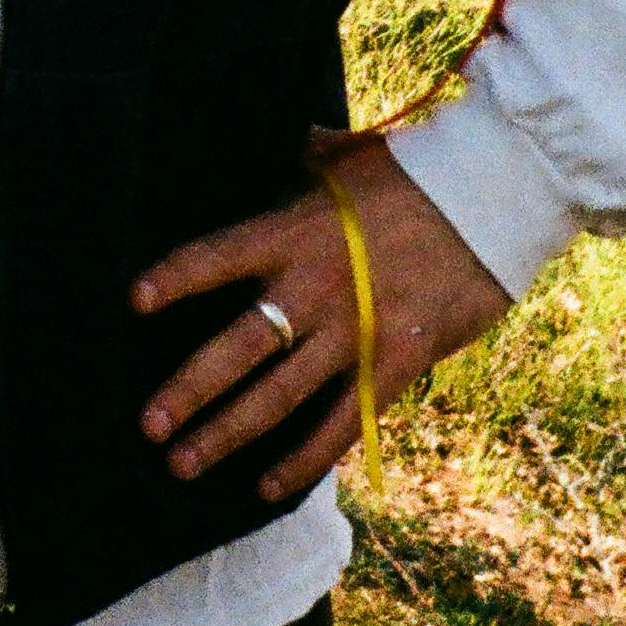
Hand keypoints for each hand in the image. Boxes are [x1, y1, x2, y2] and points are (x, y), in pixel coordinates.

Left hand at [129, 135, 510, 505]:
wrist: (492, 197)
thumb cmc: (411, 172)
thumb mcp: (343, 157)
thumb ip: (299, 160)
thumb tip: (275, 139)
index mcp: (294, 231)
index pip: (217, 256)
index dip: (175, 278)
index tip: (133, 301)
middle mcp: (315, 286)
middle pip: (238, 348)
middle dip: (187, 391)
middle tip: (148, 427)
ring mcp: (354, 330)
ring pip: (278, 397)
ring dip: (227, 434)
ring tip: (183, 465)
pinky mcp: (394, 361)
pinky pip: (341, 423)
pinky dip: (305, 459)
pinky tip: (270, 486)